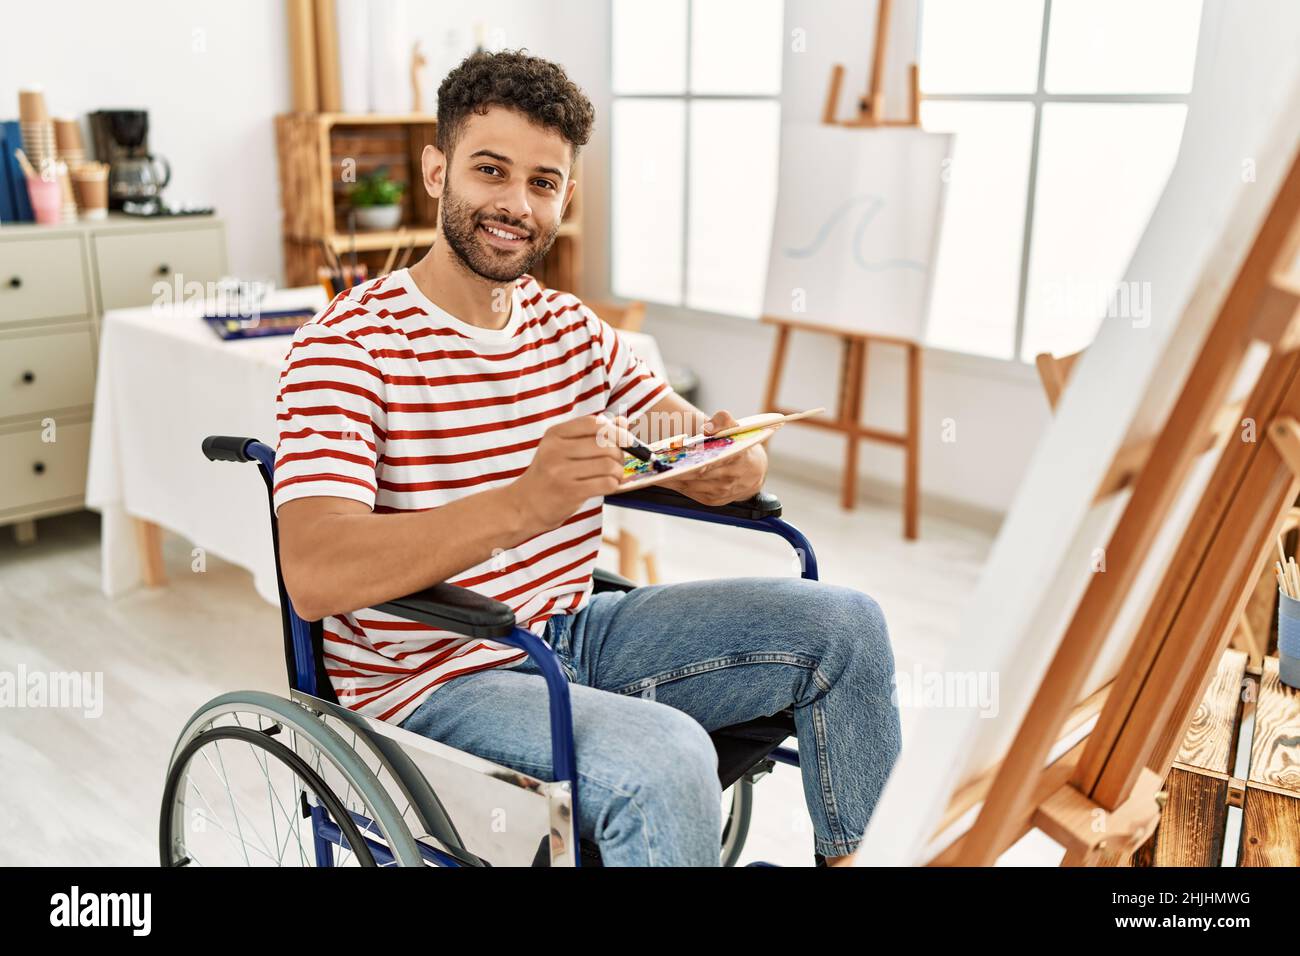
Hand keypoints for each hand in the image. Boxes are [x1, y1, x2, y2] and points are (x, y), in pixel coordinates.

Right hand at [511, 414, 634, 529]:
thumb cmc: (550, 474)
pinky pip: (606, 483)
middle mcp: (555, 450)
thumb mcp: (564, 448)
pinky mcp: (570, 492)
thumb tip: (623, 421)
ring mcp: (561, 472)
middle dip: (619, 453)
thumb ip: (592, 434)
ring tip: (613, 476)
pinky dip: (614, 484)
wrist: (526, 505)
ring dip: (618, 472)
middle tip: (617, 462)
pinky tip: (607, 486)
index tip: (625, 439)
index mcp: (554, 434)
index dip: (615, 429)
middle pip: (605, 444)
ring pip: (608, 465)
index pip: (593, 423)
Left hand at [659, 409, 767, 506]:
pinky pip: (688, 493)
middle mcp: (730, 479)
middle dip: (676, 469)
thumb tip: (707, 428)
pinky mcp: (712, 501)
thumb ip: (724, 421)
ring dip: (671, 478)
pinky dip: (674, 485)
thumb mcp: (737, 428)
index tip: (674, 456)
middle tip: (656, 463)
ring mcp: (721, 493)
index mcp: (738, 458)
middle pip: (696, 474)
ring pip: (690, 485)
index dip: (693, 460)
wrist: (754, 472)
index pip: (713, 460)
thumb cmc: (741, 447)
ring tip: (654, 470)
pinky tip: (662, 477)